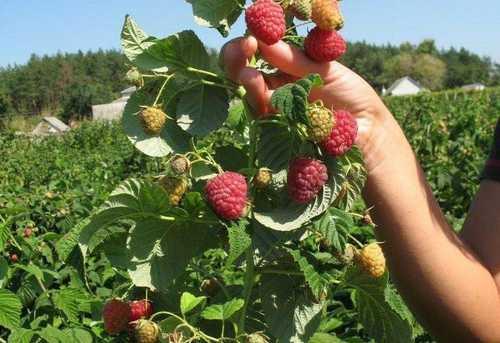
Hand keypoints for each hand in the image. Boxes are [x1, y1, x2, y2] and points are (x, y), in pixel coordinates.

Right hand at [222, 36, 391, 158]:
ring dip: (246, 83)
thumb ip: (293, 59)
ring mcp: (275, 112)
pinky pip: (262, 118)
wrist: (366, 127)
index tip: (251, 39)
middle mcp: (275, 90)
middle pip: (243, 75)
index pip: (257, 55)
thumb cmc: (350, 95)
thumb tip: (264, 40)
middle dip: (236, 61)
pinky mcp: (278, 133)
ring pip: (249, 96)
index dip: (247, 47)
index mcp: (285, 70)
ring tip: (250, 75)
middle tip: (243, 51)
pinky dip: (259, 105)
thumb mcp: (323, 69)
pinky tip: (263, 97)